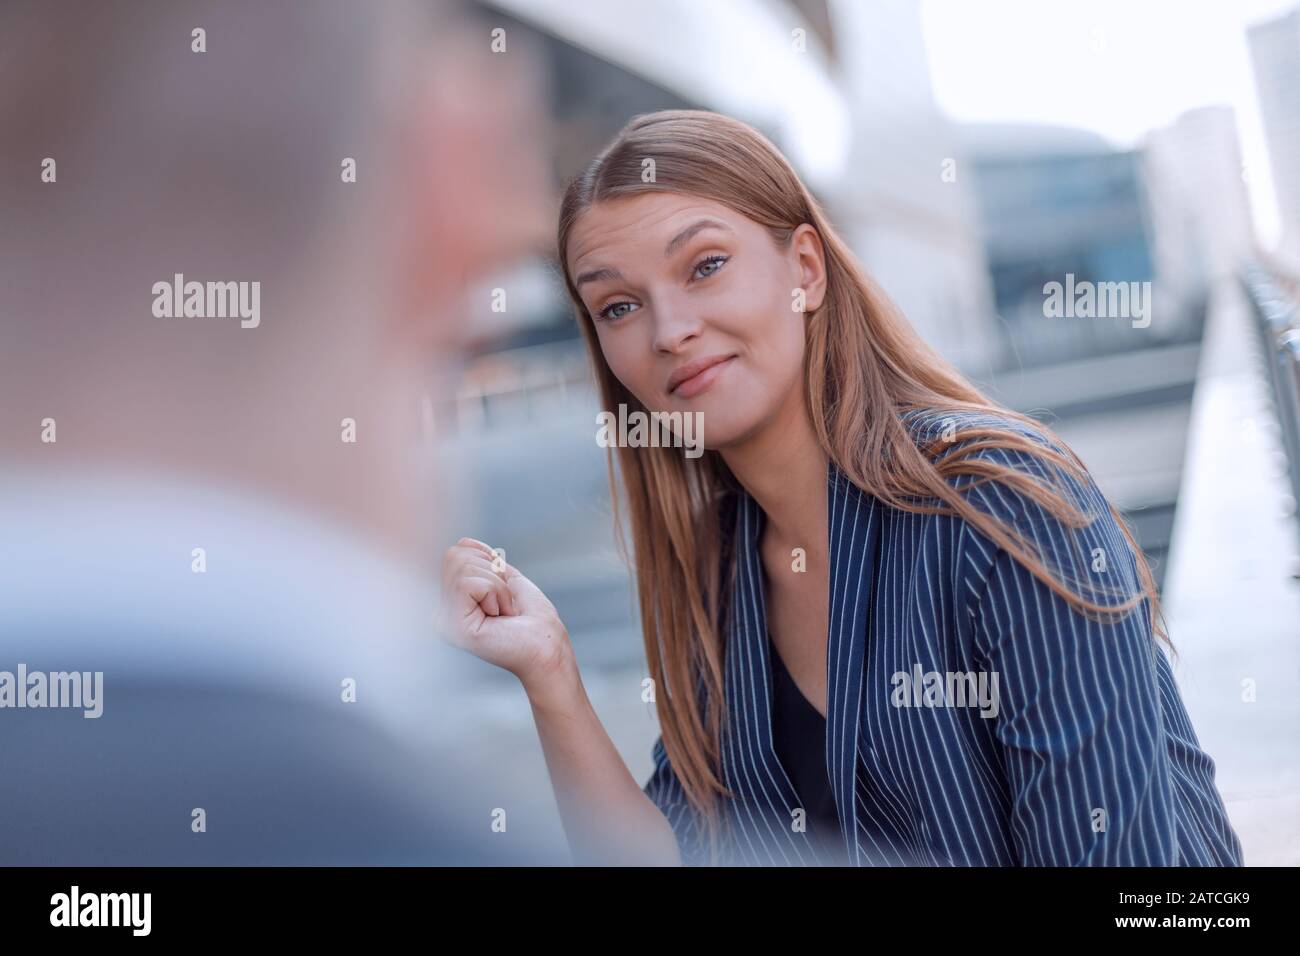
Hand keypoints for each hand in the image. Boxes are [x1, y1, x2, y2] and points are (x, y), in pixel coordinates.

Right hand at [440, 537, 573, 689]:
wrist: (548, 646)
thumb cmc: (533, 619)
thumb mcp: (506, 580)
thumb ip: (483, 562)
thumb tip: (463, 542)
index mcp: (452, 602)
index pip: (455, 553)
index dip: (487, 562)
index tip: (503, 591)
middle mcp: (442, 612)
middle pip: (454, 556)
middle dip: (491, 572)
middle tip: (504, 602)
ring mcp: (444, 620)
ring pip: (461, 567)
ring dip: (496, 585)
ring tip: (503, 611)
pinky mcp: (453, 626)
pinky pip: (467, 583)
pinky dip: (494, 592)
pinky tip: (499, 617)